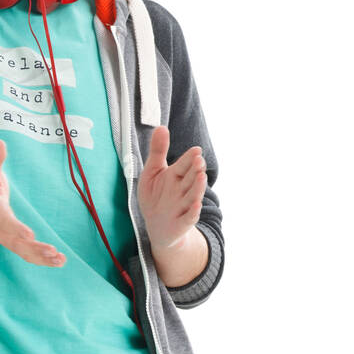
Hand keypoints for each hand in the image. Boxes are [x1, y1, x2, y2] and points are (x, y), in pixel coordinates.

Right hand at [0, 139, 65, 266]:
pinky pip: (28, 255)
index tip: (28, 234)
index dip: (17, 229)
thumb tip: (0, 142)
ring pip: (25, 253)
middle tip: (52, 251)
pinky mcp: (14, 243)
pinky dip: (43, 260)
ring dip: (43, 258)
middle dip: (35, 249)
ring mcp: (8, 239)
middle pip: (18, 243)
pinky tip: (59, 261)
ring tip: (60, 260)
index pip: (6, 223)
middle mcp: (2, 230)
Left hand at [138, 126, 206, 248]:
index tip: (196, 151)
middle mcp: (182, 190)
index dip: (189, 158)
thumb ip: (158, 151)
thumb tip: (161, 126)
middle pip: (191, 178)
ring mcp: (184, 206)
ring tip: (201, 177)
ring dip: (197, 188)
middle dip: (195, 170)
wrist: (157, 226)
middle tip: (199, 161)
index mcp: (176, 176)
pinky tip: (195, 206)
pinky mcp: (182, 223)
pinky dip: (193, 212)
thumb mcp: (152, 172)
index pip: (184, 165)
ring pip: (192, 196)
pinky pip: (189, 217)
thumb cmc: (155, 196)